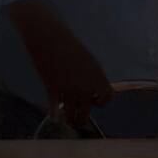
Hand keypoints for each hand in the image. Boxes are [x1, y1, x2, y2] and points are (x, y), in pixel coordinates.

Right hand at [6, 0, 113, 125]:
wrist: (49, 37)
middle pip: (87, 111)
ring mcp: (68, 89)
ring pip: (71, 113)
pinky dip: (55, 114)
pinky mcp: (53, 89)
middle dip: (83, 118)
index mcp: (97, 76)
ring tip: (68, 120)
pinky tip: (54, 117)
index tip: (94, 101)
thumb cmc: (69, 44)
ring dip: (70, 118)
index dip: (101, 102)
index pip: (107, 98)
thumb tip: (92, 89)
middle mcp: (85, 86)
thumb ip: (92, 75)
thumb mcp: (87, 59)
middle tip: (79, 120)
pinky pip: (55, 108)